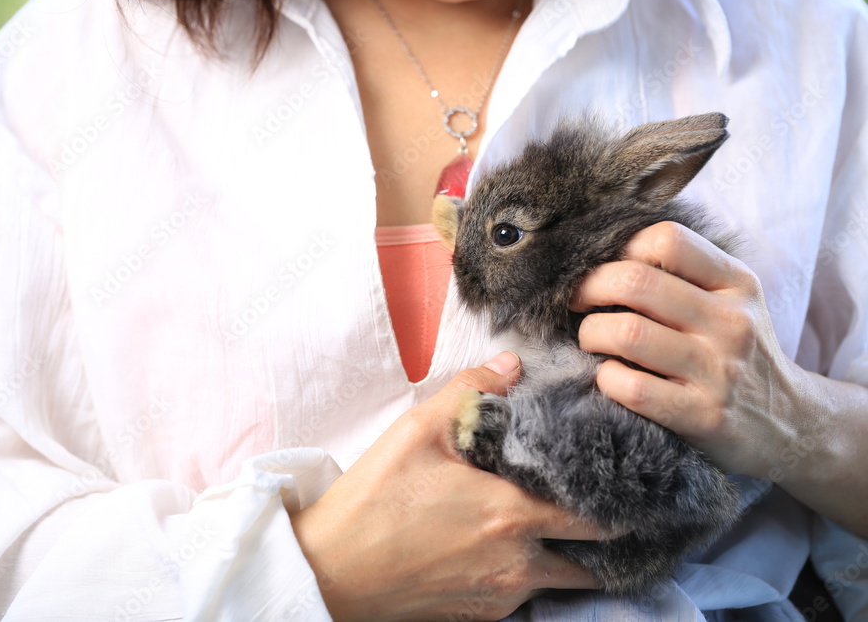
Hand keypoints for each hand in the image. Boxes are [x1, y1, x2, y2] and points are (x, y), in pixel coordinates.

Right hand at [290, 351, 604, 621]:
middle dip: (608, 537)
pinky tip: (514, 550)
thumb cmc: (374, 499)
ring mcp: (501, 596)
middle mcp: (519, 563)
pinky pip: (527, 597)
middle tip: (611, 509)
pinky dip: (533, 575)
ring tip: (566, 528)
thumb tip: (512, 365)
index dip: (619, 500)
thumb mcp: (417, 430)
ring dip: (571, 558)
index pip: (598, 515)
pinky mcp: (480, 616)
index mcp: (513, 514)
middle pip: (595, 559)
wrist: (332, 571)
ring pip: (562, 580)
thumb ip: (472, 390)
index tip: (627, 483)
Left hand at [569, 221, 803, 476]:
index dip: (621, 248)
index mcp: (736, 283)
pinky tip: (609, 377)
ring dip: (591, 334)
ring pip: (627, 333)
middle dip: (588, 288)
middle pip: (636, 282)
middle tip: (575, 301)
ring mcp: (719, 371)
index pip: (667, 240)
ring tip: (591, 340)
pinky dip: (606, 379)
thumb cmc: (738, 352)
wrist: (791, 423)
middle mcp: (732, 323)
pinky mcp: (703, 416)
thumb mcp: (730, 300)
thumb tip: (602, 252)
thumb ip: (682, 273)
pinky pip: (632, 388)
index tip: (603, 267)